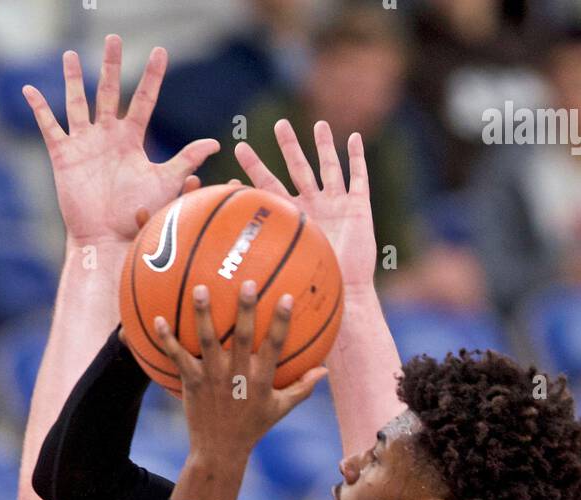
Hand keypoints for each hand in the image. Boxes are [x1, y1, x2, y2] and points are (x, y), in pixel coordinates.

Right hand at [23, 36, 218, 245]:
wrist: (107, 238)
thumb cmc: (136, 215)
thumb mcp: (163, 183)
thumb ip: (186, 160)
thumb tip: (215, 143)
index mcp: (131, 139)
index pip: (144, 99)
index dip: (153, 76)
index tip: (161, 51)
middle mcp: (107, 136)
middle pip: (109, 91)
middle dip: (112, 65)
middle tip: (113, 38)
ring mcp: (84, 143)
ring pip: (77, 102)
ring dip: (74, 79)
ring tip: (71, 55)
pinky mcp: (63, 155)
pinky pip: (49, 126)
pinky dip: (38, 108)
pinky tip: (29, 90)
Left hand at [154, 281, 326, 463]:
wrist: (220, 450)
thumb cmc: (252, 427)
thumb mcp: (280, 409)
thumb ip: (302, 387)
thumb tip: (325, 370)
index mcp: (261, 379)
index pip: (274, 346)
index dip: (282, 322)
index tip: (286, 297)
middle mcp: (238, 375)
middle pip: (243, 337)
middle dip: (246, 309)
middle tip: (246, 282)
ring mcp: (213, 378)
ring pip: (208, 341)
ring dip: (203, 315)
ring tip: (200, 289)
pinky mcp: (192, 382)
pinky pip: (178, 357)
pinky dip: (167, 339)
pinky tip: (158, 320)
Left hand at [235, 122, 376, 290]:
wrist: (347, 293)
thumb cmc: (315, 286)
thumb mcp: (285, 265)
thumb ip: (260, 253)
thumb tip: (221, 255)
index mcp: (293, 217)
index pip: (270, 186)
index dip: (255, 168)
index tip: (238, 148)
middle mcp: (314, 205)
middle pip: (299, 168)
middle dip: (290, 146)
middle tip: (279, 124)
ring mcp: (337, 204)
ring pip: (329, 167)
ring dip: (325, 146)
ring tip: (319, 124)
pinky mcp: (359, 207)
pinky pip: (359, 178)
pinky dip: (357, 158)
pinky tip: (355, 139)